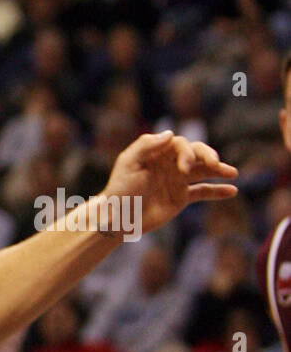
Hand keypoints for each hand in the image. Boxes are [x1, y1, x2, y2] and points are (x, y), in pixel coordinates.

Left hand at [101, 131, 236, 233]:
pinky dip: (217, 191)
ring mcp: (177, 180)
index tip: (185, 168)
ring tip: (232, 173)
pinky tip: (232, 191)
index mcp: (158, 153)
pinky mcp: (181, 197)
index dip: (187, 153)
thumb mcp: (128, 164)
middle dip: (207, 156)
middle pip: (196, 154)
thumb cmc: (119, 190)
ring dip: (219, 170)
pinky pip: (203, 192)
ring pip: (203, 171)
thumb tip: (170, 134)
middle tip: (214, 164)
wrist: (118, 218)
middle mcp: (170, 164)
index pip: (181, 145)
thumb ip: (146, 146)